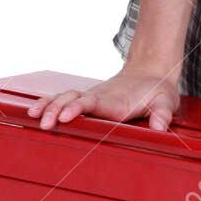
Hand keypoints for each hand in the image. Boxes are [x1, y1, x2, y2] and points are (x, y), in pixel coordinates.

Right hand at [27, 66, 179, 131]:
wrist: (150, 74)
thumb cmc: (158, 91)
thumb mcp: (167, 102)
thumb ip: (163, 114)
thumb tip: (160, 126)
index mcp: (115, 101)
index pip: (93, 103)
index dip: (78, 108)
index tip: (66, 116)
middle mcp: (98, 98)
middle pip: (72, 99)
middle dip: (57, 110)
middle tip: (45, 124)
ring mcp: (90, 98)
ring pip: (64, 98)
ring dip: (48, 106)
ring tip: (33, 117)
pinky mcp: (85, 100)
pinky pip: (63, 100)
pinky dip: (48, 104)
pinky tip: (34, 112)